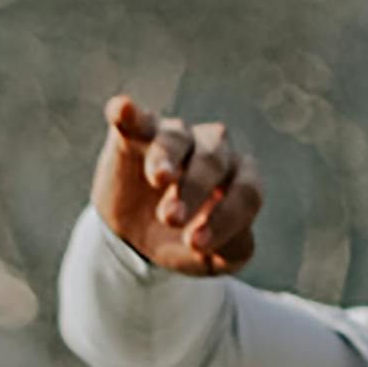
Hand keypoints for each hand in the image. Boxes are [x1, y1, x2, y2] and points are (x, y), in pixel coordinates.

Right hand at [93, 92, 261, 276]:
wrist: (138, 235)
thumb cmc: (185, 239)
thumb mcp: (211, 258)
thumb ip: (231, 251)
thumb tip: (227, 238)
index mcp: (241, 178)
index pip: (246, 192)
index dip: (225, 217)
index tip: (195, 243)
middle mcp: (214, 149)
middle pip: (213, 162)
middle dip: (194, 190)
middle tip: (171, 219)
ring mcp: (176, 137)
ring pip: (177, 138)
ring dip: (167, 158)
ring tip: (159, 178)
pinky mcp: (136, 133)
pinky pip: (134, 118)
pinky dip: (128, 112)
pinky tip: (121, 109)